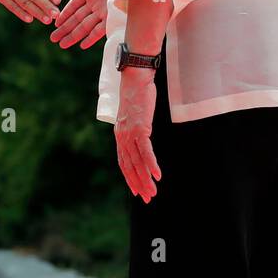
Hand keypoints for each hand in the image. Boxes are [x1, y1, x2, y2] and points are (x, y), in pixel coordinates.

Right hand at [50, 0, 111, 48]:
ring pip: (85, 26)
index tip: (54, 21)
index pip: (74, 5)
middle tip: (53, 39)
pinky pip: (100, 30)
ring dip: (73, 35)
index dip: (64, 13)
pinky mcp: (113, 17)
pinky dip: (91, 38)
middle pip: (77, 19)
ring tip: (62, 44)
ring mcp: (104, 11)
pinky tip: (81, 45)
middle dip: (64, 29)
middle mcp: (96, 3)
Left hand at [116, 68, 162, 201]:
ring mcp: (130, 134)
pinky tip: (157, 175)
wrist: (136, 79)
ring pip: (138, 162)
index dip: (130, 178)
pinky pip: (146, 151)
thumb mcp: (134, 115)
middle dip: (139, 184)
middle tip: (147, 198)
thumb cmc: (137, 95)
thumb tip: (141, 134)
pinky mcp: (140, 129)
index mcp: (120, 136)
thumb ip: (136, 128)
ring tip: (153, 192)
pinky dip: (151, 164)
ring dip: (146, 179)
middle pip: (130, 167)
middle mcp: (122, 138)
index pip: (124, 163)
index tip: (136, 191)